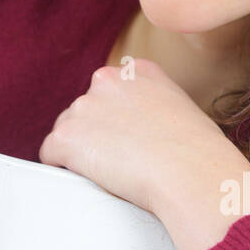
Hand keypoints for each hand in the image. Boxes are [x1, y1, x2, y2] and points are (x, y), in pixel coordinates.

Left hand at [39, 57, 249, 249]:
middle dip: (96, 134)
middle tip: (123, 161)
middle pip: (85, 110)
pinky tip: (87, 179)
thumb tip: (143, 130)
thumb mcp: (183, 111)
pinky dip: (62, 169)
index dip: (116, 120)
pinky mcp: (67, 135)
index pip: (109, 91)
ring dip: (81, 151)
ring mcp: (85, 106)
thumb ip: (155, 107)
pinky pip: (50, 154)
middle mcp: (107, 80)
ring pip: (67, 131)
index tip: (130, 140)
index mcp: (138, 71)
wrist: (191, 174)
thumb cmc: (200, 155)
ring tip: (114, 173)